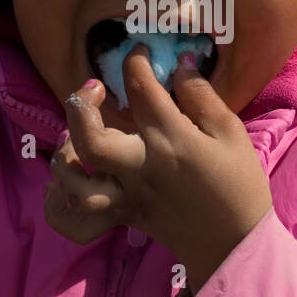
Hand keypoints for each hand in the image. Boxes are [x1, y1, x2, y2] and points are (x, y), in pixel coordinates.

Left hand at [44, 45, 273, 285]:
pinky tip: (61, 183)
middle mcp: (140, 170)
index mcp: (171, 143)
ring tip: (74, 138)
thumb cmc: (238, 184)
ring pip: (74, 183)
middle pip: (89, 138)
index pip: (141, 91)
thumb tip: (180, 62)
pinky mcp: (122, 217)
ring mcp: (126, 197)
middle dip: (81, 104)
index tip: (139, 52)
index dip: (135, 62)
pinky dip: (58, 205)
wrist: (236, 243)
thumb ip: (201, 96)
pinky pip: (77, 222)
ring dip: (63, 156)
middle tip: (95, 88)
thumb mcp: (231, 133)